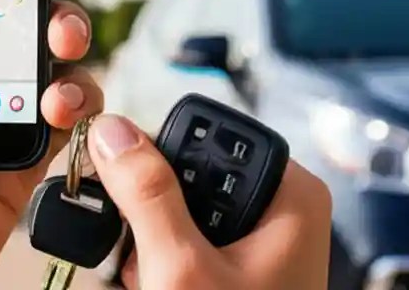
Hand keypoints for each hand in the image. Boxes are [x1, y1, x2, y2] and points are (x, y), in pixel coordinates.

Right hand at [89, 114, 331, 289]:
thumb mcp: (183, 269)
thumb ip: (148, 197)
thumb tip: (116, 133)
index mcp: (292, 191)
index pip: (212, 137)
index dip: (159, 153)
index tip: (118, 176)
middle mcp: (283, 207)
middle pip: (194, 176)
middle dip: (155, 215)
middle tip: (145, 254)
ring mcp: (263, 239)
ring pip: (184, 213)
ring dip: (154, 247)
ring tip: (154, 282)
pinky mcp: (242, 267)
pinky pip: (192, 245)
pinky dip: (167, 267)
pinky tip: (160, 289)